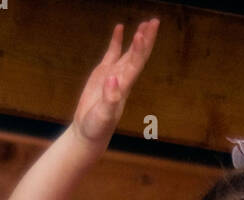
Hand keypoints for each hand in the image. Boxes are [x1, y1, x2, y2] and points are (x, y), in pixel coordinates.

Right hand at [72, 18, 159, 145]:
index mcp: (124, 87)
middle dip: (147, 39)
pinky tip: (120, 27)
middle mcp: (123, 79)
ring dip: (138, 38)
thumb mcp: (103, 115)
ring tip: (145, 23)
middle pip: (139, 56)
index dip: (140, 49)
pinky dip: (117, 40)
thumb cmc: (97, 128)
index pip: (136, 64)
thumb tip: (113, 78)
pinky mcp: (103, 74)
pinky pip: (113, 53)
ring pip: (129, 53)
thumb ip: (109, 98)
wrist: (88, 133)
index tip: (141, 34)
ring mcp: (114, 75)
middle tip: (155, 21)